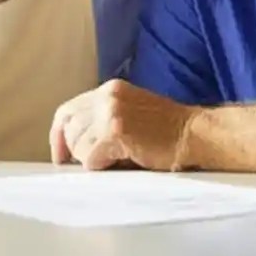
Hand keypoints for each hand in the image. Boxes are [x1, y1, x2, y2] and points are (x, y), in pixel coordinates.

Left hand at [49, 79, 197, 170]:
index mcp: (110, 90)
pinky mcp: (116, 130)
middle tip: (92, 163)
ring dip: (92, 159)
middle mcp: (107, 96)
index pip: (68, 110)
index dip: (59, 135)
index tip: (60, 155)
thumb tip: (74, 148)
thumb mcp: (132, 114)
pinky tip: (123, 162)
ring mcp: (111, 112)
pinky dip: (102, 166)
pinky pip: (91, 158)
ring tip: (117, 160)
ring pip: (78, 145)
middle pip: (69, 128)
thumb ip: (103, 121)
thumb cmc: (168, 133)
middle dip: (74, 150)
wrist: (196, 134)